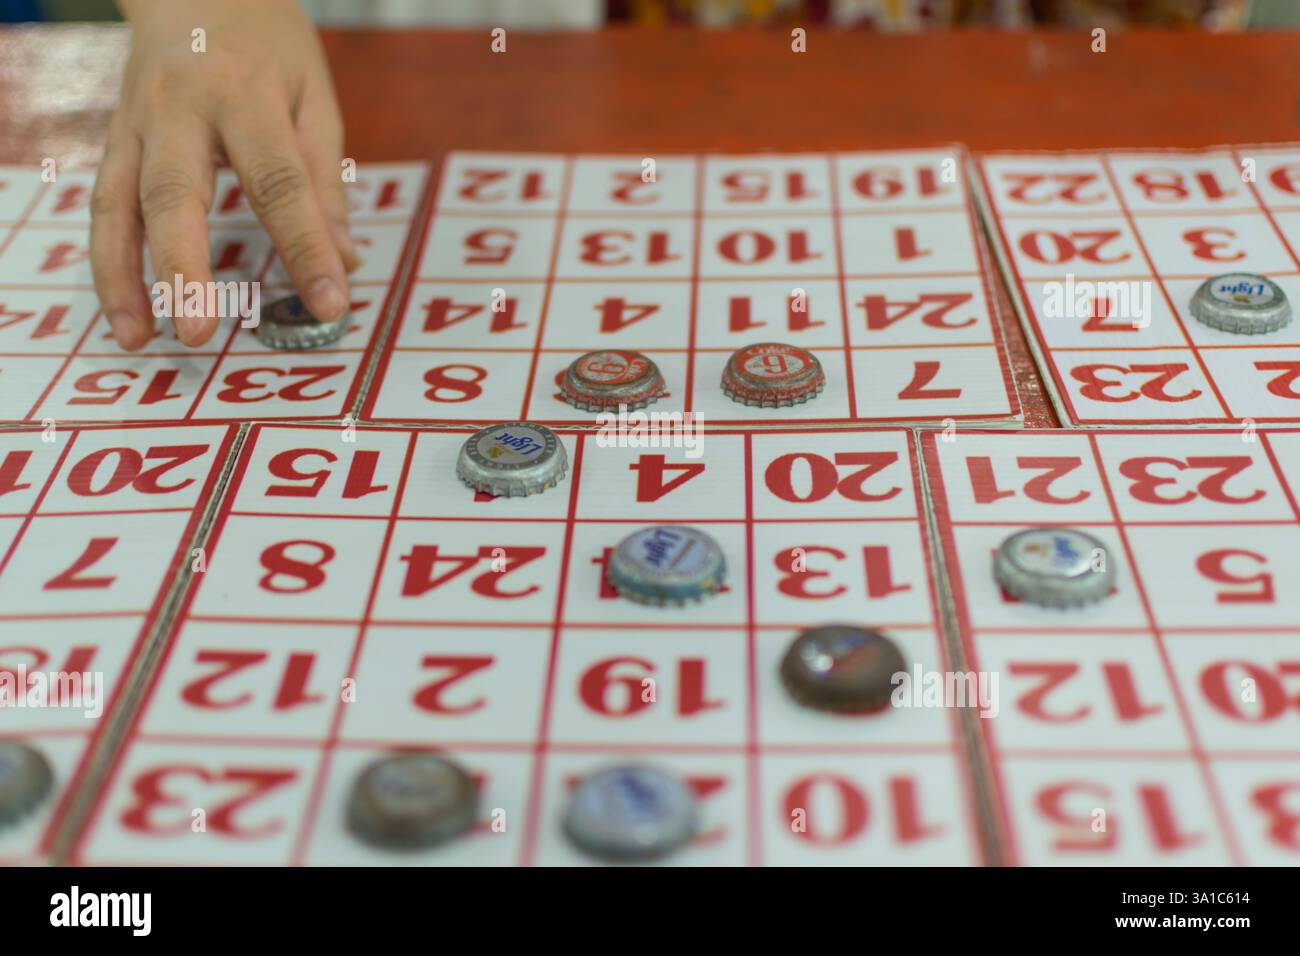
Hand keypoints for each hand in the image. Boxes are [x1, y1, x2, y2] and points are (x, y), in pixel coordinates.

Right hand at [92, 0, 359, 349]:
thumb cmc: (266, 47)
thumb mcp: (314, 96)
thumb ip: (324, 181)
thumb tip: (346, 260)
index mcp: (244, 95)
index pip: (279, 181)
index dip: (305, 246)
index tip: (331, 301)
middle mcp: (178, 109)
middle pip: (174, 194)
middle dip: (184, 268)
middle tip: (200, 332)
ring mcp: (134, 125)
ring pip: (117, 206)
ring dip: (124, 278)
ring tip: (139, 339)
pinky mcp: (112, 142)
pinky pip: (101, 209)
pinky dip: (108, 265)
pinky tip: (127, 315)